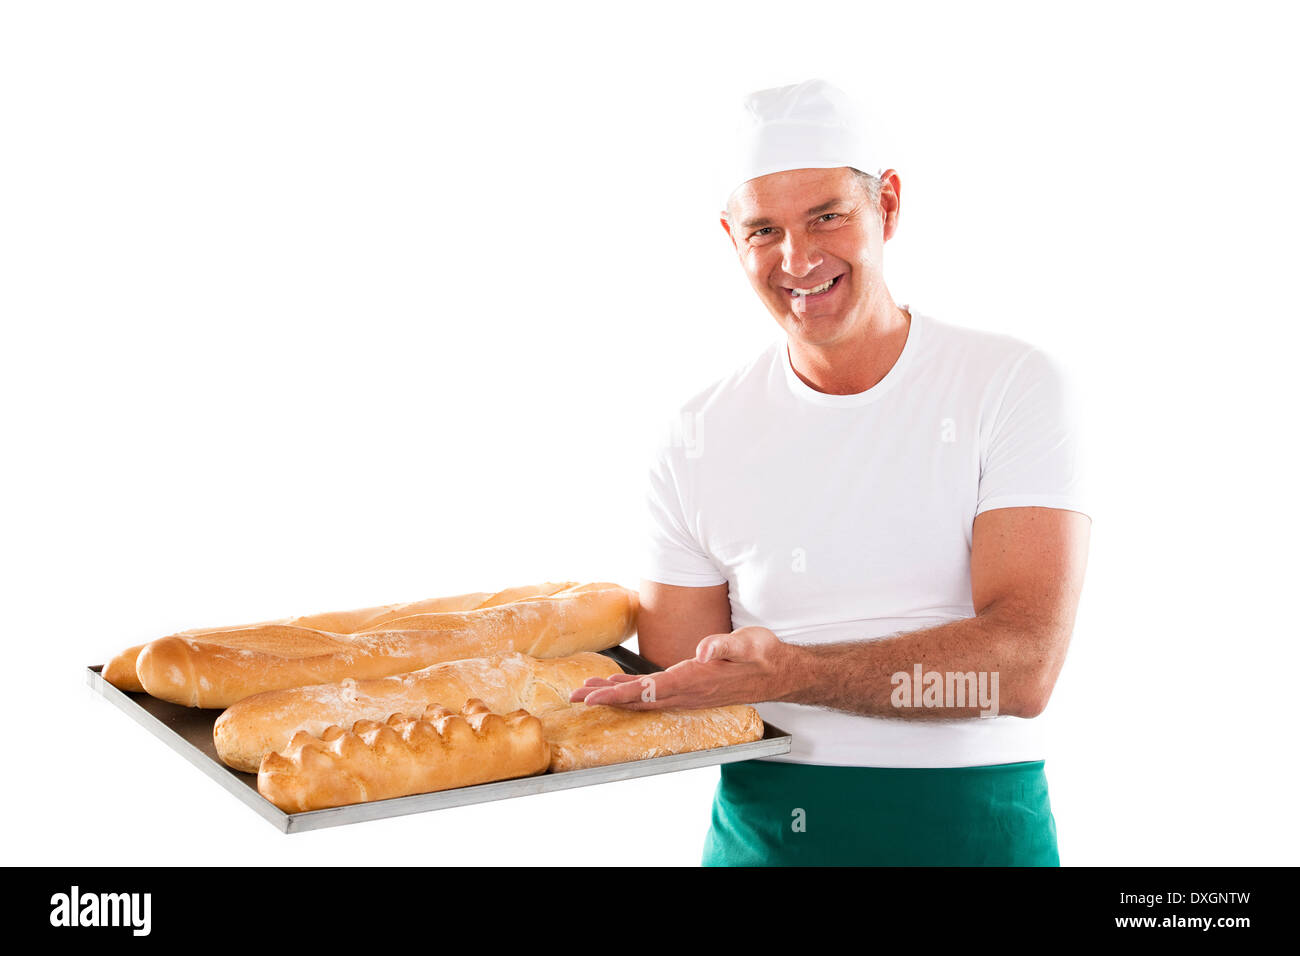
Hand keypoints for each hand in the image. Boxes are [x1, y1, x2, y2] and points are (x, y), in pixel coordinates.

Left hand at [570, 626, 794, 709]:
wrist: (779, 672)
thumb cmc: (762, 654)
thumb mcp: (747, 642)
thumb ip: (723, 645)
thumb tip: (703, 651)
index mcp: (695, 679)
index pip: (649, 690)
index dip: (619, 694)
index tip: (594, 696)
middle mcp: (687, 692)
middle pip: (638, 699)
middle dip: (605, 698)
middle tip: (575, 697)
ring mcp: (688, 694)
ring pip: (643, 699)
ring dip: (614, 696)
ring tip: (587, 691)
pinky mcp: (689, 691)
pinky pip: (654, 696)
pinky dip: (631, 694)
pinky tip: (618, 688)